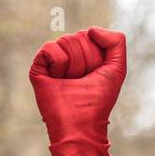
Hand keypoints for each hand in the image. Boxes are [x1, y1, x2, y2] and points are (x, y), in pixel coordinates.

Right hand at [29, 27, 126, 155]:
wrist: (80, 125)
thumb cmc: (97, 102)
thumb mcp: (116, 70)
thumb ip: (116, 42)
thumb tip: (90, 30)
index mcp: (85, 56)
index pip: (90, 36)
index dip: (96, 56)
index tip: (94, 76)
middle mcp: (68, 57)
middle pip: (77, 37)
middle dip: (85, 61)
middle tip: (81, 81)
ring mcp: (52, 62)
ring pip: (65, 41)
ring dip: (73, 65)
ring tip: (70, 82)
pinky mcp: (38, 67)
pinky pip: (50, 48)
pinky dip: (59, 63)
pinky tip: (57, 79)